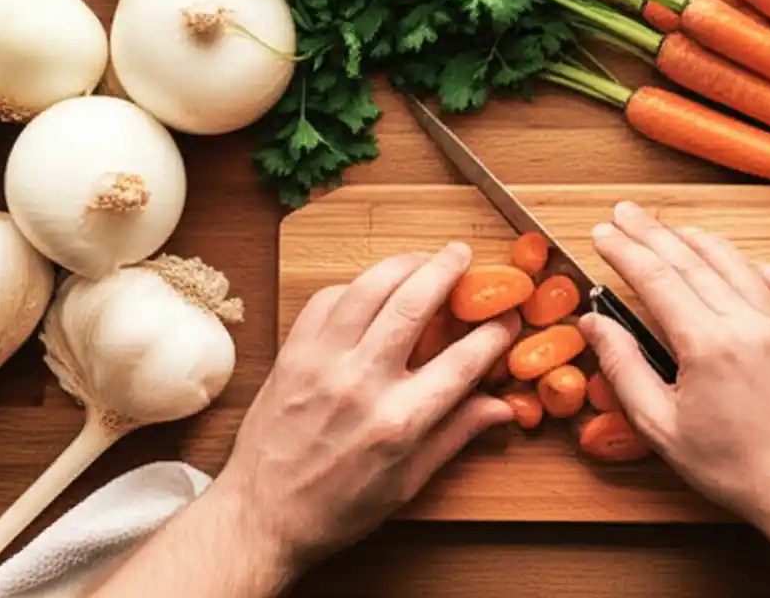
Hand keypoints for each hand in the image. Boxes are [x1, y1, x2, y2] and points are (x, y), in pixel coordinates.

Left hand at [213, 243, 519, 563]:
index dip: (493, 333)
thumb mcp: (408, 483)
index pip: (462, 361)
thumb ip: (456, 434)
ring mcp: (321, 364)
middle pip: (413, 304)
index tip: (508, 318)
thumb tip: (503, 407)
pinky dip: (354, 286)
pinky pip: (326, 301)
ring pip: (367, 288)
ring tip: (422, 258)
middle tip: (463, 254)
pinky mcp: (291, 355)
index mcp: (398, 422)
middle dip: (446, 270)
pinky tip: (371, 287)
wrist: (261, 516)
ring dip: (401, 263)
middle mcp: (360, 384)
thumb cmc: (337, 508)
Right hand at [579, 202, 769, 523]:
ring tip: (669, 227)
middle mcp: (747, 322)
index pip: (657, 278)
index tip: (603, 233)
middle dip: (651, 232)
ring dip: (697, 239)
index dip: (625, 251)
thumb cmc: (735, 467)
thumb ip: (624, 368)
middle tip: (624, 213)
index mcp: (708, 344)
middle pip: (691, 260)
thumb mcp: (660, 426)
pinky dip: (754, 265)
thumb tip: (595, 325)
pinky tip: (738, 263)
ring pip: (734, 263)